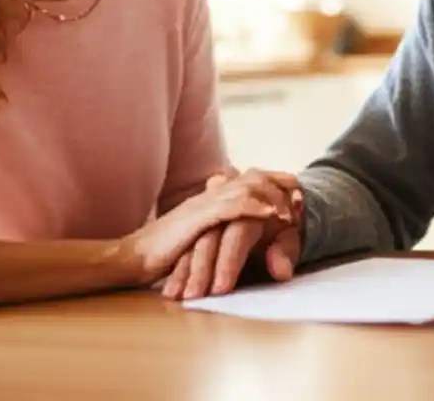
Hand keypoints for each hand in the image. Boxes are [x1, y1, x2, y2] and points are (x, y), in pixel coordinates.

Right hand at [121, 169, 300, 285]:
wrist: (132, 258)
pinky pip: (231, 206)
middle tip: (302, 199)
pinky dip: (254, 207)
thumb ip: (221, 233)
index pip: (250, 178)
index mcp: (212, 197)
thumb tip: (245, 233)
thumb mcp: (201, 242)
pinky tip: (272, 214)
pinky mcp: (196, 218)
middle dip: (282, 183)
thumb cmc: (163, 255)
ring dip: (274, 196)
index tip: (298, 197)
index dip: (276, 182)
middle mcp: (209, 195)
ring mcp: (202, 204)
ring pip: (246, 187)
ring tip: (293, 209)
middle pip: (254, 175)